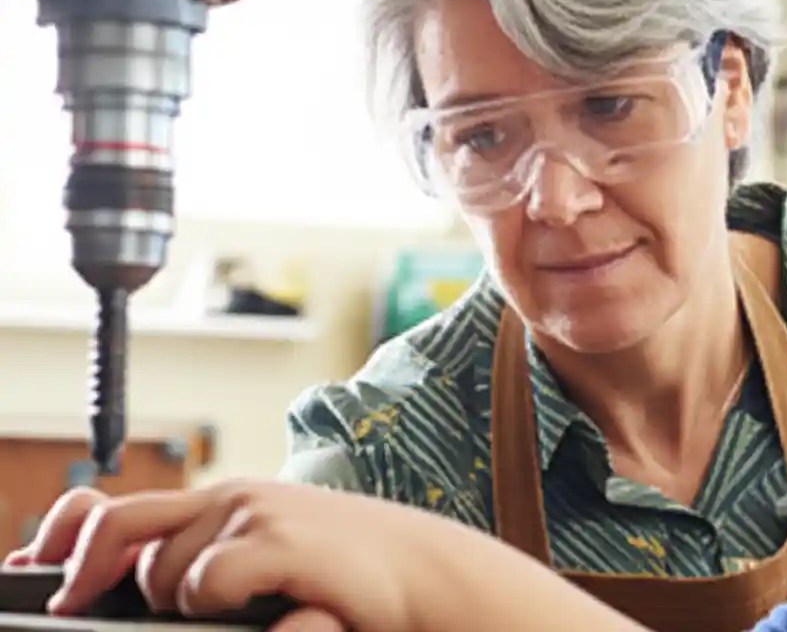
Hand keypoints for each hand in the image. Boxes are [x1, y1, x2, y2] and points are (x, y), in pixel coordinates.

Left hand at [5, 481, 433, 630]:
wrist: (424, 575)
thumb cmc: (348, 575)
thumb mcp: (274, 557)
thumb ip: (216, 559)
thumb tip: (145, 581)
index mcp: (225, 499)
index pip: (120, 509)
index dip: (70, 542)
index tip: (46, 577)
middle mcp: (230, 497)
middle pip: (116, 526)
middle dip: (85, 572)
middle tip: (73, 605)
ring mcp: (252, 515)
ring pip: (163, 573)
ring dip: (185, 600)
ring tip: (247, 602)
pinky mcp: (275, 541)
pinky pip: (208, 583)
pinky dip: (223, 602)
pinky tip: (269, 601)